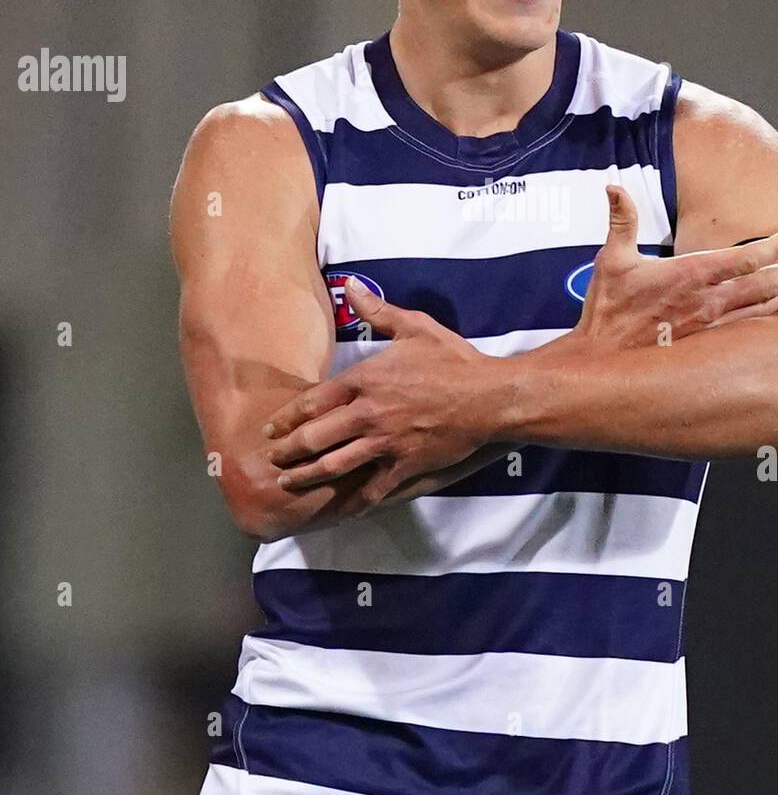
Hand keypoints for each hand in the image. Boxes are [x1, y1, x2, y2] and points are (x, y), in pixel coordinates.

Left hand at [263, 279, 491, 514]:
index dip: (287, 417)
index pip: (313, 402)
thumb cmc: (453, 360)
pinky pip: (372, 488)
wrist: (489, 397)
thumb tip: (352, 286)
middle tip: (273, 458)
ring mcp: (386, 442)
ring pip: (335, 465)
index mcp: (366, 380)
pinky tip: (340, 508)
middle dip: (288, 450)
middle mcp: (368, 413)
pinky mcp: (405, 465)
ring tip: (291, 482)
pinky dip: (353, 501)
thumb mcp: (415, 327)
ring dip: (308, 476)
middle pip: (315, 437)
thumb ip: (378, 310)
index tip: (271, 427)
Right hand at [569, 185, 777, 351]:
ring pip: (759, 309)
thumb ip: (621, 220)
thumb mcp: (610, 260)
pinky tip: (777, 315)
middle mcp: (705, 301)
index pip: (741, 259)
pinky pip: (746, 330)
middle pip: (762, 284)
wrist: (601, 364)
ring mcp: (708, 326)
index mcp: (687, 275)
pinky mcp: (706, 346)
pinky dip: (767, 318)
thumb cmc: (606, 312)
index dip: (772, 246)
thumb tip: (614, 186)